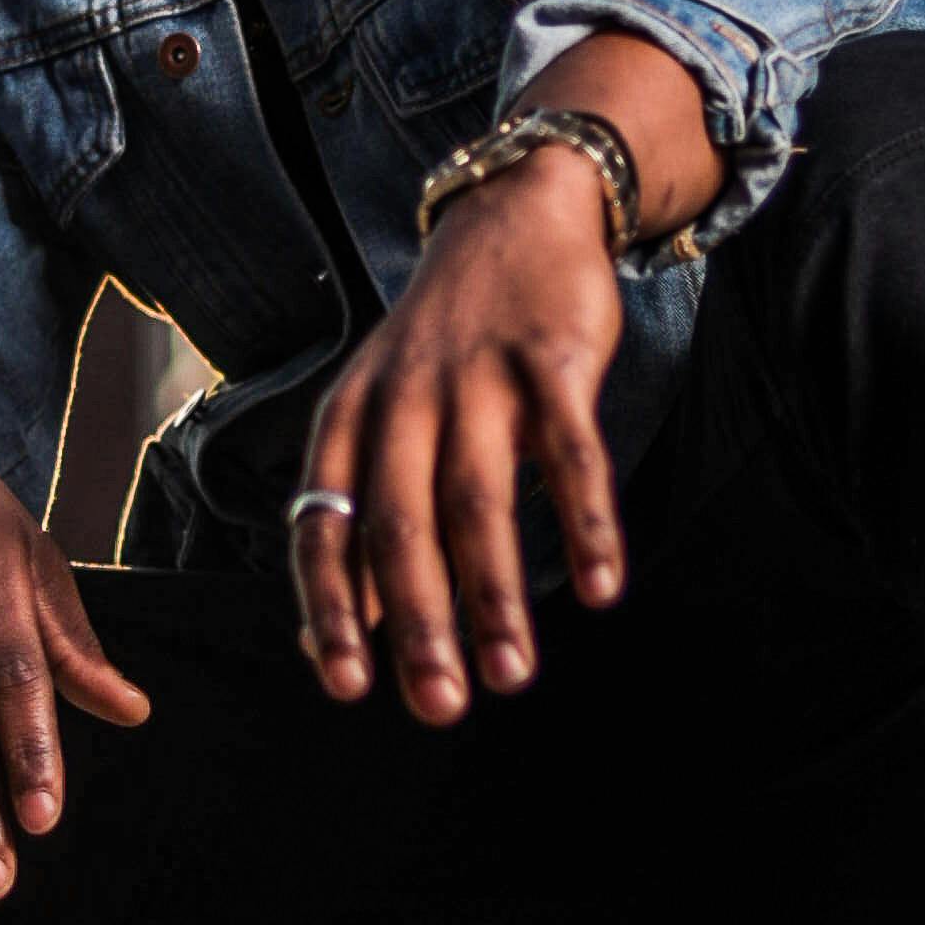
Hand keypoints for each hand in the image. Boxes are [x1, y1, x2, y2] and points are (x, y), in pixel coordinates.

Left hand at [295, 149, 628, 718]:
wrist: (515, 218)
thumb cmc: (443, 350)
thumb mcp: (383, 420)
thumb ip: (363, 522)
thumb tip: (337, 639)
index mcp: (350, 420)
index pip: (325, 524)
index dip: (333, 608)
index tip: (348, 685)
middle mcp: (404, 399)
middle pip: (402, 524)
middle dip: (417, 623)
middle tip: (438, 707)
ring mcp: (478, 376)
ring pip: (480, 499)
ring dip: (495, 594)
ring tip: (512, 674)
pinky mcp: (552, 360)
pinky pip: (571, 453)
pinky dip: (586, 524)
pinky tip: (599, 588)